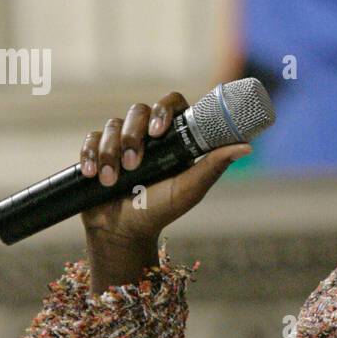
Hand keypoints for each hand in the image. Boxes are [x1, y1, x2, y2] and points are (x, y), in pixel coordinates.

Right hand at [78, 91, 250, 289]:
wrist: (123, 232)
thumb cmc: (160, 210)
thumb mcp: (190, 190)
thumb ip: (214, 166)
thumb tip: (247, 146)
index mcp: (173, 138)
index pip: (171, 105)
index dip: (164, 110)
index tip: (159, 133)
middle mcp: (147, 135)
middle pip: (138, 111)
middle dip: (133, 136)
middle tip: (134, 164)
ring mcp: (120, 141)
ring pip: (113, 125)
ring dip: (111, 151)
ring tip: (112, 180)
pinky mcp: (96, 151)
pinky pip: (90, 139)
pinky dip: (89, 155)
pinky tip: (91, 174)